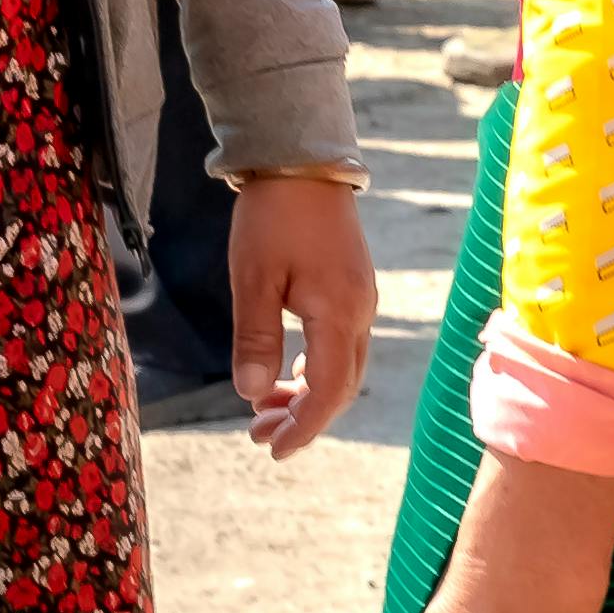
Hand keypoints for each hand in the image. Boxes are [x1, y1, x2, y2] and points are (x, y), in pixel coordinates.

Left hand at [220, 172, 372, 453]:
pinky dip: (315, 370)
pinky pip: (343, 346)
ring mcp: (362, 301)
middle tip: (258, 436)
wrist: (303, 162)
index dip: (303, 428)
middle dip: (302, 418)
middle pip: (340, 387)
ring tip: (265, 410)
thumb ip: (255, 338)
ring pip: (343, 369)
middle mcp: (361, 313)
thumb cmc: (274, 217)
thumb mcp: (253, 278)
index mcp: (339, 314)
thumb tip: (251, 393)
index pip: (328, 392)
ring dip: (307, 396)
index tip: (272, 450)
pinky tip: (287, 375)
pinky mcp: (354, 289)